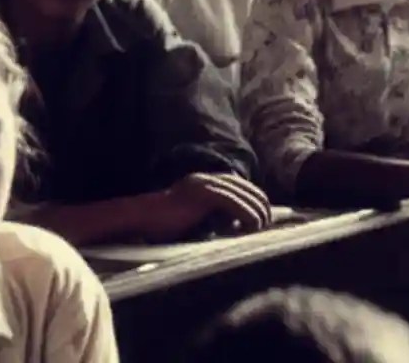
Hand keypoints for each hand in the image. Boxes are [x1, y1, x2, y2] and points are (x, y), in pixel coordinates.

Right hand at [140, 173, 271, 242]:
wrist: (143, 218)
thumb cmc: (167, 224)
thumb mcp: (198, 216)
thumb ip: (217, 214)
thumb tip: (242, 225)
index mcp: (210, 181)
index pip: (245, 187)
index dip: (258, 203)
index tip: (263, 221)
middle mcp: (210, 179)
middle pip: (249, 190)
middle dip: (262, 208)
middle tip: (265, 227)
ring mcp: (206, 184)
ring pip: (244, 196)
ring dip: (256, 214)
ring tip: (258, 230)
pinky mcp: (202, 194)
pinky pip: (233, 203)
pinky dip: (246, 216)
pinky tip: (249, 228)